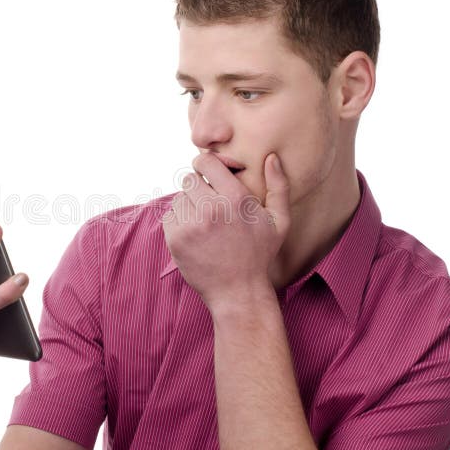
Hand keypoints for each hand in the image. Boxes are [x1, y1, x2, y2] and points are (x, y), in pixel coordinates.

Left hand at [162, 152, 290, 312]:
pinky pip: (170, 216)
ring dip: (190, 206)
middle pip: (190, 178)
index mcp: (235, 198)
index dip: (207, 164)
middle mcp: (211, 208)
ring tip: (207, 223)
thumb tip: (271, 157)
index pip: (205, 161)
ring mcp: (191, 224)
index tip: (213, 175)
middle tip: (212, 203)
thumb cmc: (260, 254)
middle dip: (200, 188)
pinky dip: (180, 222)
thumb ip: (279, 186)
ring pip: (180, 198)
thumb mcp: (279, 221)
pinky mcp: (176, 239)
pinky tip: (196, 234)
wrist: (238, 292)